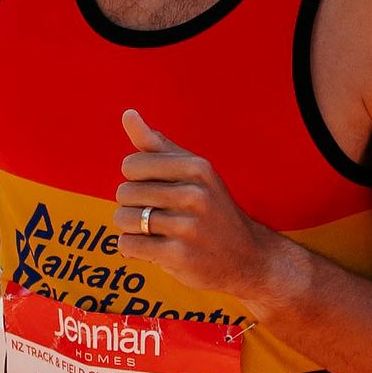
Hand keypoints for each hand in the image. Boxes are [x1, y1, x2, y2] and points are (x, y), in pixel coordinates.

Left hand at [115, 109, 287, 311]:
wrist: (247, 257)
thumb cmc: (211, 209)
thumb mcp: (192, 172)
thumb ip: (157, 144)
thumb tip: (128, 114)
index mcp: (196, 167)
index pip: (131, 164)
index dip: (135, 179)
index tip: (154, 190)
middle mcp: (194, 194)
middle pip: (124, 192)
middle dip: (131, 205)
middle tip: (156, 215)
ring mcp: (188, 227)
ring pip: (124, 219)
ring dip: (130, 228)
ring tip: (151, 232)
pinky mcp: (179, 256)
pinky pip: (128, 245)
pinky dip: (132, 248)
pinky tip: (152, 248)